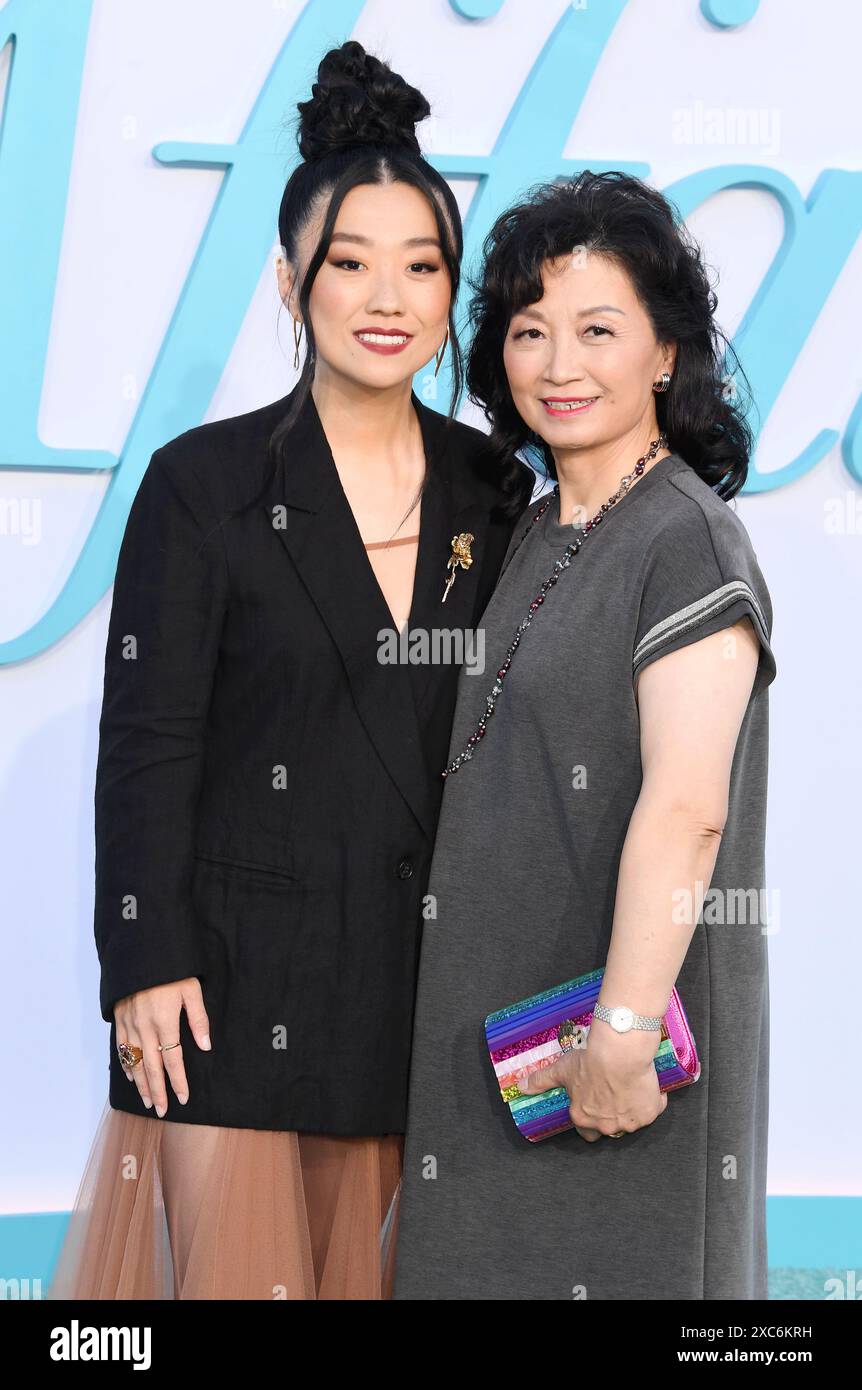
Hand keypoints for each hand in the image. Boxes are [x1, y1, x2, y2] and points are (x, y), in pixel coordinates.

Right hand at [114, 978, 210, 1116]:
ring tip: (147, 1102)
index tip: (183, 1098)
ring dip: (141, 1084)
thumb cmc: (172, 970)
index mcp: (165, 1022)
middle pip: (152, 1068)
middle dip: (157, 1092)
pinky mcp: (120, 1019)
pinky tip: (131, 1077)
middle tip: (162, 1111)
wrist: (142, 951)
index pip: (173, 1060)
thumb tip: (206, 1046)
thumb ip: (199, 1019)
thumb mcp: (192, 990)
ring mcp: (130, 1025)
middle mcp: (145, 1028)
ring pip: (134, 1062)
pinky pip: (121, 1048)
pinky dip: (126, 1065)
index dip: (178, 1082)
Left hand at [516, 1024, 666, 1141]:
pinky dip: (653, 1099)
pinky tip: (648, 1084)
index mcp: (583, 1118)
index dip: (591, 1119)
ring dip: (632, 1109)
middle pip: (610, 1129)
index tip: (596, 1104)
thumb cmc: (589, 1061)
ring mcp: (629, 1122)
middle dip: (612, 1117)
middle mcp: (605, 1126)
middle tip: (615, 1095)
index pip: (586, 1133)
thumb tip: (520, 1087)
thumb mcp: (561, 1070)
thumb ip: (541, 1081)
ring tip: (630, 1086)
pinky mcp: (649, 1113)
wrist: (618, 1055)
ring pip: (632, 1121)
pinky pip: (653, 1109)